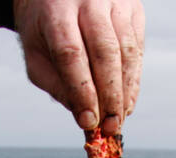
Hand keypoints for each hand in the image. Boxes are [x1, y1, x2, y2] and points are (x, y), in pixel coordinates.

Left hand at [13, 0, 144, 134]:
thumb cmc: (45, 29)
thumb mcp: (37, 55)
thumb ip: (56, 85)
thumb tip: (85, 117)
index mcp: (57, 9)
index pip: (71, 53)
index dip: (82, 91)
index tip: (88, 121)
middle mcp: (89, 0)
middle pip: (105, 51)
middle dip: (109, 95)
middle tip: (109, 127)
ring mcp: (115, 1)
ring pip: (127, 51)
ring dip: (125, 92)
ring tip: (118, 119)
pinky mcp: (134, 8)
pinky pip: (138, 49)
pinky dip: (133, 80)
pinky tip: (126, 102)